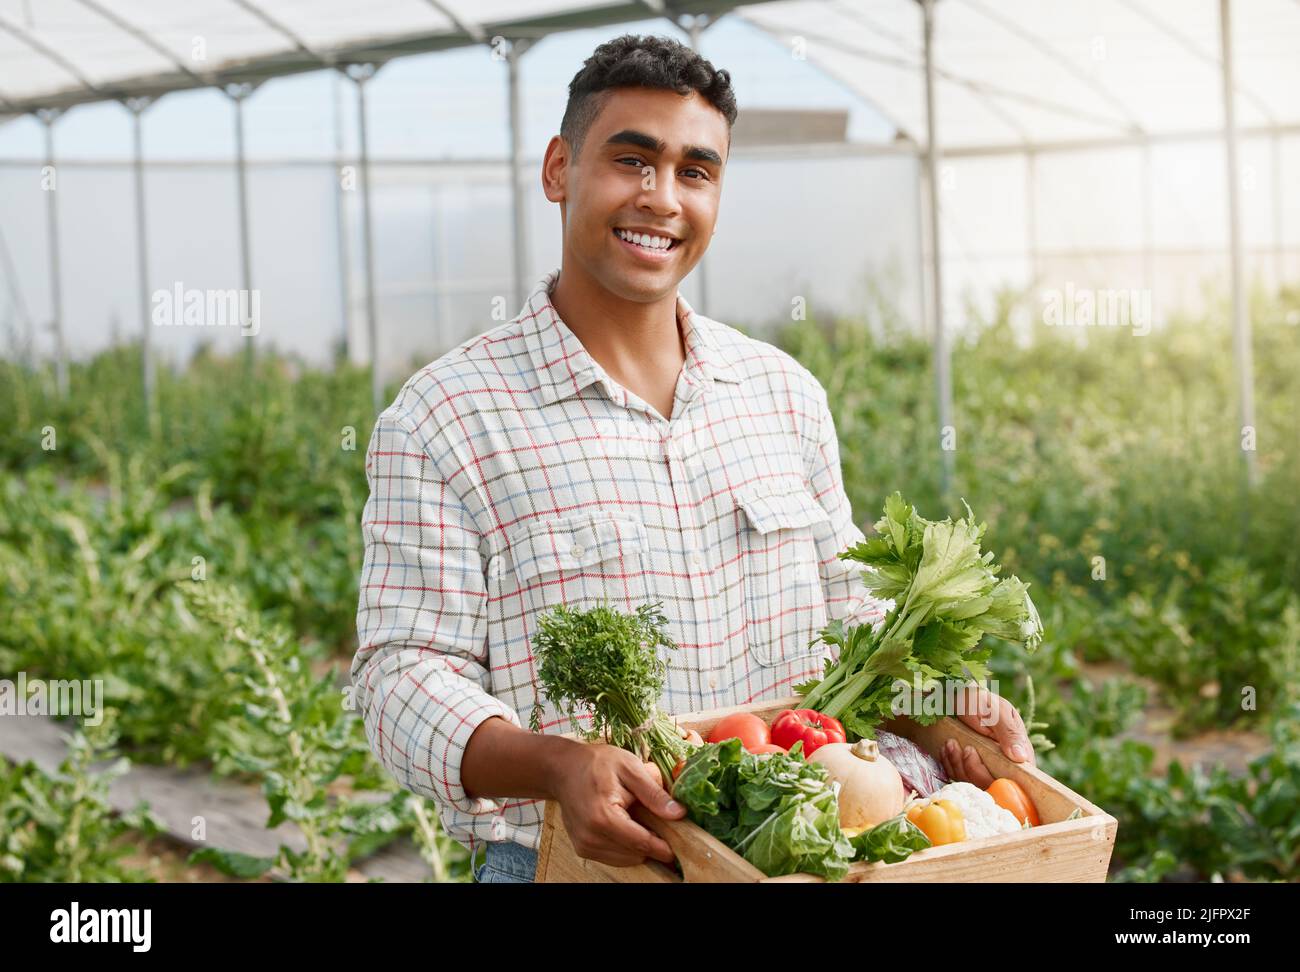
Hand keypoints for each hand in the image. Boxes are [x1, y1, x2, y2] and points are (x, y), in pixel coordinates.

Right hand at [550, 742, 685, 867]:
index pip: (641, 843)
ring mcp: (584, 845)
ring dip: (637, 846)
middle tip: (660, 824)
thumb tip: (679, 814)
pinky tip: (625, 825)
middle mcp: (590, 837)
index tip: (680, 849)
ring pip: (625, 859)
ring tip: (638, 820)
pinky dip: (624, 846)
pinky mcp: (582, 849)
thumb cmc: (598, 763)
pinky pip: (613, 857)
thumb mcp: (630, 768)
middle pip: (635, 855)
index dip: (663, 848)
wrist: (564, 768)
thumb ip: (653, 793)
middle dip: (651, 843)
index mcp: (603, 817)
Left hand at [939, 685, 1035, 788]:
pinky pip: (960, 777)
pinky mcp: (969, 769)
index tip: (973, 752)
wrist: (956, 694)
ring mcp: (986, 768)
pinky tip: (946, 748)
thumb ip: (1009, 732)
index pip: (1017, 780)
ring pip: (973, 783)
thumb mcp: (996, 711)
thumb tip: (1021, 758)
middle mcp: (1004, 764)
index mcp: (1018, 752)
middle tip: (960, 747)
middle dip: (971, 769)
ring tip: (950, 743)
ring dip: (957, 765)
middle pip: (991, 784)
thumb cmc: (979, 700)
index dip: (996, 776)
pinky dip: (950, 765)